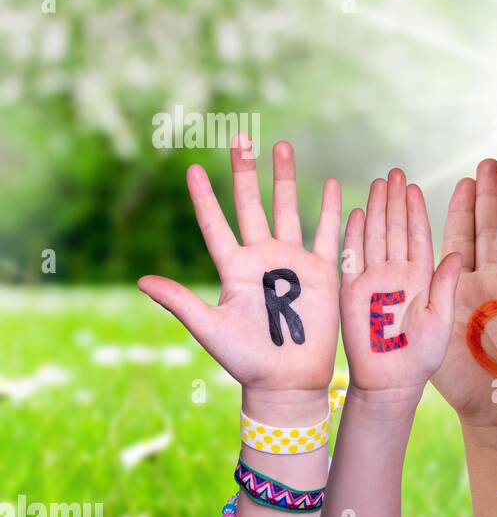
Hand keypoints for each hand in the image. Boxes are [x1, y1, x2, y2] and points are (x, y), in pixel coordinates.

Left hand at [138, 136, 340, 397]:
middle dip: (247, 170)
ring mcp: (293, 263)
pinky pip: (328, 235)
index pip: (216, 224)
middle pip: (253, 204)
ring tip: (283, 146)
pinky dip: (331, 211)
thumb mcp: (210, 329)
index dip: (205, 198)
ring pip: (290, 209)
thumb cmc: (246, 360)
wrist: (288, 381)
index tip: (193, 168)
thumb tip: (143, 281)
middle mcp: (262, 259)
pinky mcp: (323, 273)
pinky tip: (333, 186)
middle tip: (242, 135)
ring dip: (287, 179)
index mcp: (234, 269)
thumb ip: (181, 301)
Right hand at [340, 169, 461, 395]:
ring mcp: (373, 281)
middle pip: (394, 229)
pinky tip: (353, 213)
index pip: (418, 236)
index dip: (416, 212)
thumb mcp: (441, 320)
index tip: (415, 188)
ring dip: (375, 210)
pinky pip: (351, 259)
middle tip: (395, 173)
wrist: (391, 383)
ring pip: (374, 237)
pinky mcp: (351, 292)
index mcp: (420, 278)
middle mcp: (396, 274)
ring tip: (378, 184)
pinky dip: (351, 236)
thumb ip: (445, 286)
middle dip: (395, 201)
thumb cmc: (422, 358)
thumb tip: (458, 253)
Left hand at [430, 159, 496, 429]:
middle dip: (490, 196)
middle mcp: (493, 282)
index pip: (460, 236)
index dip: (462, 207)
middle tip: (488, 163)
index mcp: (462, 286)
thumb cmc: (463, 384)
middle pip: (491, 229)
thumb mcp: (439, 334)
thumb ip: (439, 293)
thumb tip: (443, 253)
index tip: (462, 178)